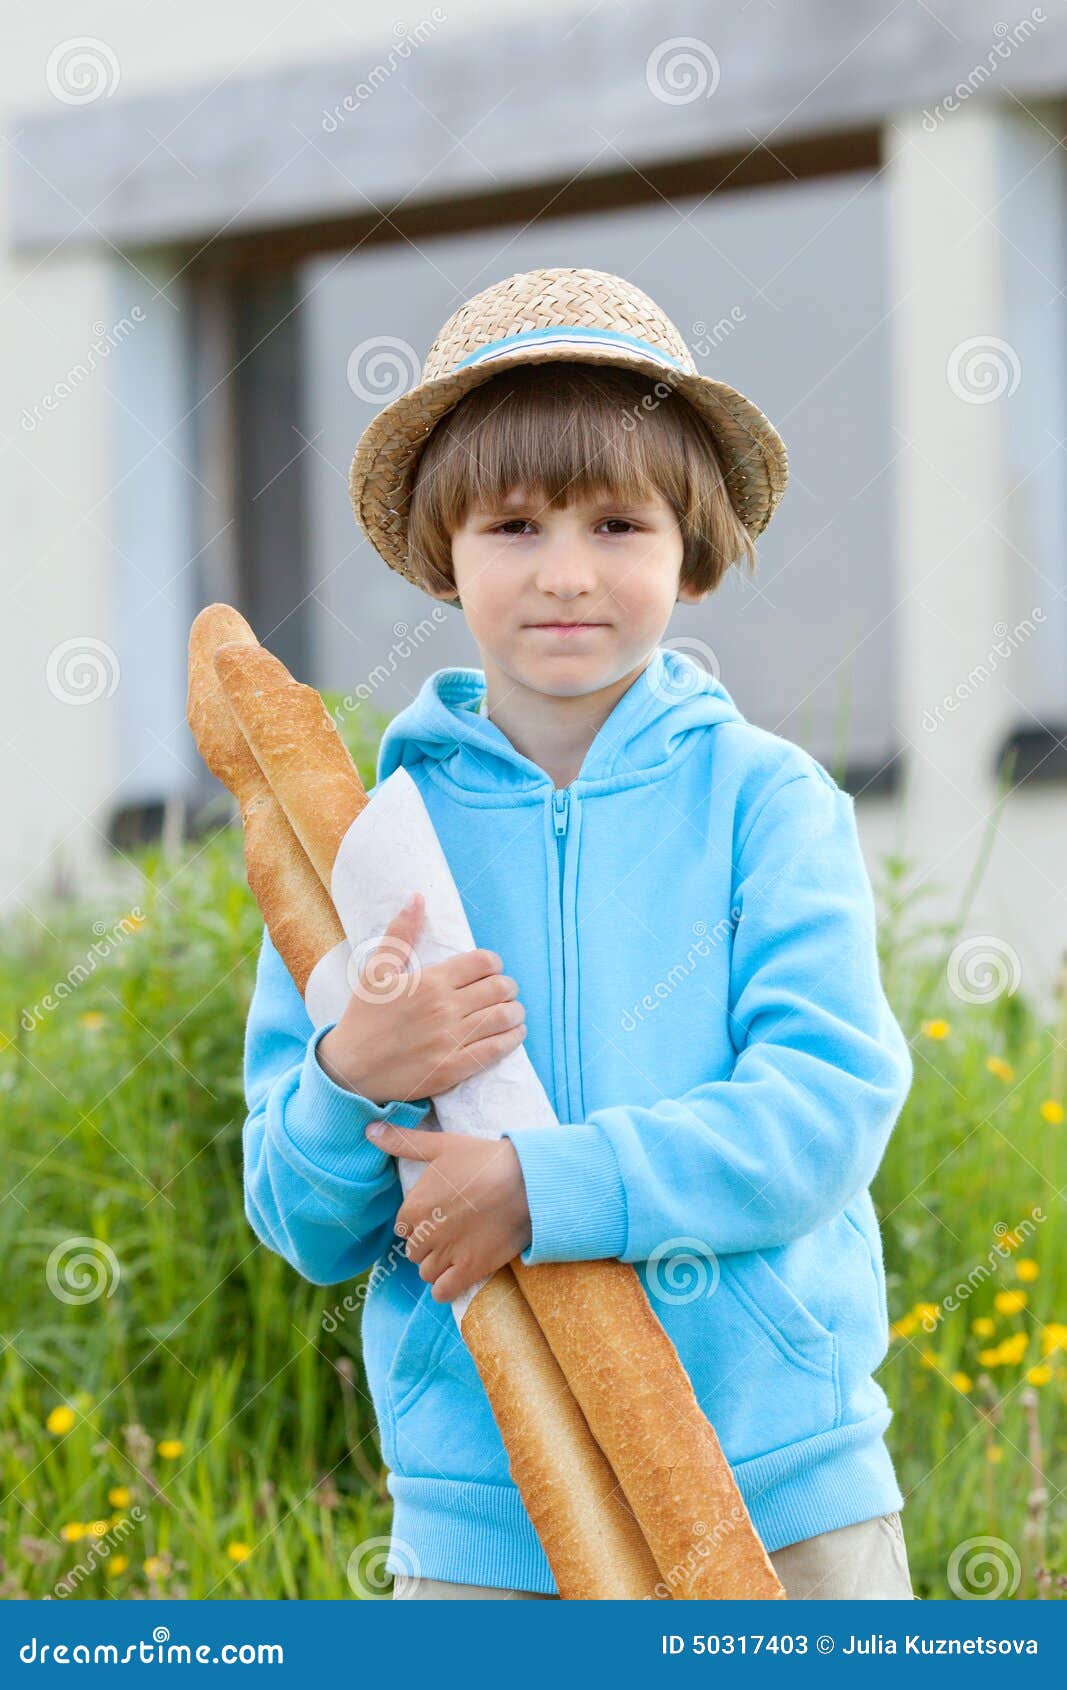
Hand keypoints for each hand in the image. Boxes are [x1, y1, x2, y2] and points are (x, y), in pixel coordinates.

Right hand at [317, 892, 526, 1103]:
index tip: (490, 969)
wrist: (350, 1070)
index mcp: (430, 982)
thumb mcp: (375, 971)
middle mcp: (444, 1009)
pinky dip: (512, 1039)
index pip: (483, 962)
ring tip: (513, 1011)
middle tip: (504, 991)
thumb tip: (416, 899)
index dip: (494, 963)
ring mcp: (450, 1040)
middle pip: (499, 989)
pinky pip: (495, 1050)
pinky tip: (513, 1034)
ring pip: (503, 1018)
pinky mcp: (453, 1068)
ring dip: (515, 1012)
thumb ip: (399, 934)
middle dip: (508, 987)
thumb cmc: (363, 1018)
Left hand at [365, 1122, 531, 1303]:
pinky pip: (442, 1292)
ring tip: (456, 1251)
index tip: (439, 1215)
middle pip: (413, 1250)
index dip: (419, 1222)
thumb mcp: (442, 1145)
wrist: (526, 1181)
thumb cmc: (484, 1160)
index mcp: (415, 1205)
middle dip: (428, 1243)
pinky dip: (445, 1288)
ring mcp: (448, 1253)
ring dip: (437, 1265)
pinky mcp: (470, 1269)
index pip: (402, 1226)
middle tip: (451, 1231)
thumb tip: (370, 1129)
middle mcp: (426, 1232)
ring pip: (426, 1272)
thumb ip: (404, 1141)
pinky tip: (457, 1275)